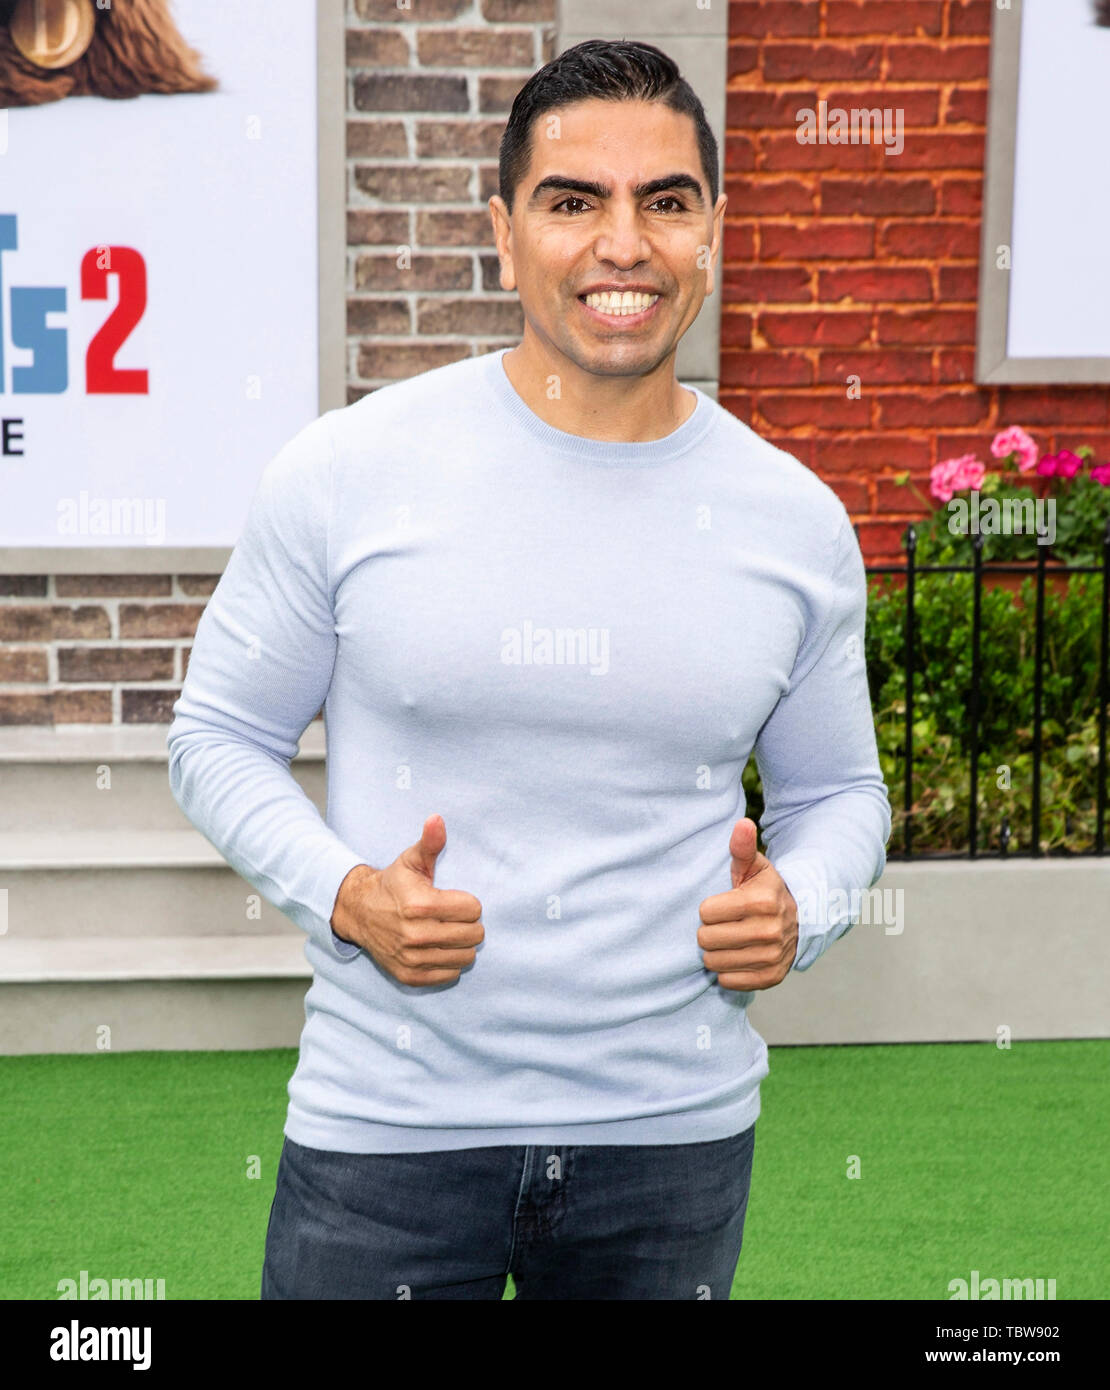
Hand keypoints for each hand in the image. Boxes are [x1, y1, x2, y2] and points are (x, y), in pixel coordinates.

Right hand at [330, 814, 483, 986]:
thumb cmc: (394, 884)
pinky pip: (450, 974)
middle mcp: (415, 935)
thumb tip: (437, 819)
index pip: (473, 909)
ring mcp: (412, 958)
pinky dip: (450, 961)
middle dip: (469, 923)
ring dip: (462, 944)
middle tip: (454, 916)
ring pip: (466, 956)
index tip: (455, 900)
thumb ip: (430, 842)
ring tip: (448, 931)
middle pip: (473, 935)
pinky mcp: (409, 976)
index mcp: (420, 905)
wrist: (359, 912)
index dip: (468, 902)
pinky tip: (438, 947)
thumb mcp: (411, 860)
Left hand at [697, 818, 797, 990]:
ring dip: (716, 952)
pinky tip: (739, 956)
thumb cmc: (766, 890)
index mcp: (761, 902)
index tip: (723, 906)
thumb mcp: (755, 867)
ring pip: (714, 962)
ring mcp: (772, 957)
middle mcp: (769, 931)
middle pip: (706, 940)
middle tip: (724, 925)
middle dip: (709, 931)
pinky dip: (728, 971)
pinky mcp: (772, 978)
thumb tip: (742, 824)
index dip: (710, 908)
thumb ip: (742, 847)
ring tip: (730, 940)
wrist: (801, 920)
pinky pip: (728, 981)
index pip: (705, 913)